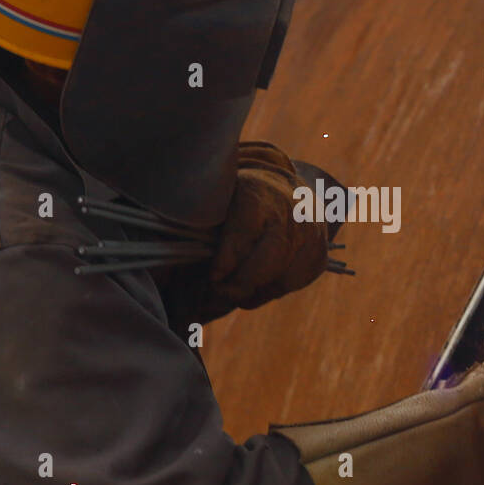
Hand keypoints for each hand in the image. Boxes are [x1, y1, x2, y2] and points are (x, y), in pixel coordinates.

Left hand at [197, 141, 328, 319]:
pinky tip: (255, 283)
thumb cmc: (238, 203)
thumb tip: (165, 275)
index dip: (225, 261)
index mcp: (257, 195)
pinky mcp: (318, 256)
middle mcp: (289, 213)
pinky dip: (267, 291)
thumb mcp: (218, 201)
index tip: (212, 276)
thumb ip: (195, 230)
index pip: (243, 234)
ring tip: (231, 289)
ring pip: (276, 280)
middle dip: (237, 285)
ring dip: (250, 292)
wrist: (287, 192)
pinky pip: (289, 285)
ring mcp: (308, 235)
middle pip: (264, 264)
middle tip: (217, 292)